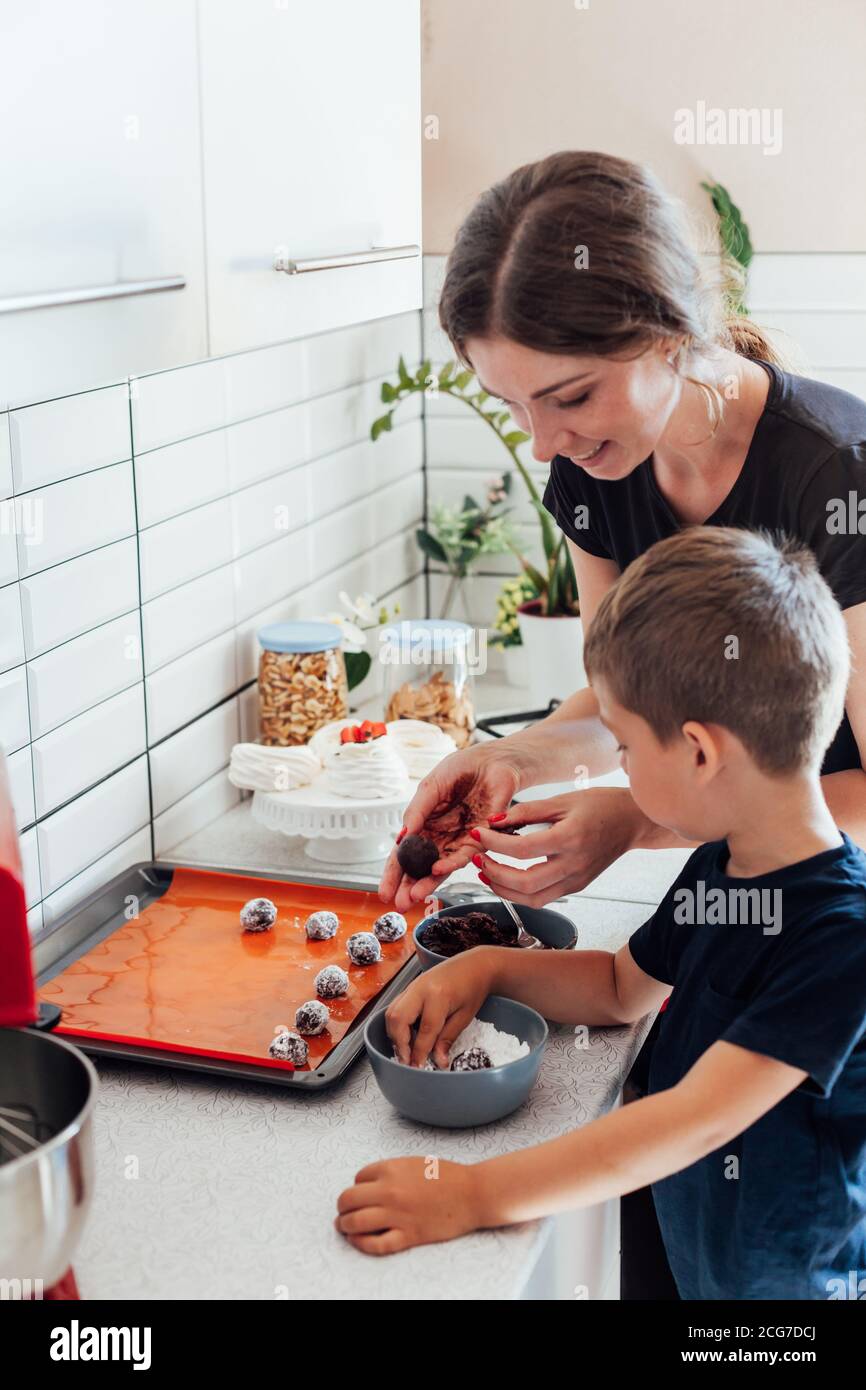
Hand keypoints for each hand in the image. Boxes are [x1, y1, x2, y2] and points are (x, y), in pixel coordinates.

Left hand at [335, 1157, 481, 1254]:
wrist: (472, 1194)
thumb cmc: (446, 1176)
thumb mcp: (413, 1163)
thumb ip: (390, 1171)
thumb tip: (368, 1185)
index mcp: (391, 1169)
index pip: (358, 1179)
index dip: (358, 1187)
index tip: (363, 1193)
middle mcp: (389, 1191)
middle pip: (348, 1200)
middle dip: (343, 1207)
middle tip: (344, 1212)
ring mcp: (397, 1215)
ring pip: (355, 1222)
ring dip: (345, 1226)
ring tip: (345, 1227)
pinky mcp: (408, 1235)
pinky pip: (375, 1244)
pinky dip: (361, 1244)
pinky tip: (357, 1240)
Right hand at [378, 741, 527, 910]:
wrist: (493, 761)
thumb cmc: (461, 769)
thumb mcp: (431, 787)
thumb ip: (417, 810)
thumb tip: (401, 836)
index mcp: (425, 826)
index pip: (405, 855)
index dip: (394, 873)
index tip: (384, 891)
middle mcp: (441, 838)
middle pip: (421, 867)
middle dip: (408, 885)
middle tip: (397, 902)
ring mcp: (460, 840)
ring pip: (441, 867)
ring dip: (427, 881)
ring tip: (413, 896)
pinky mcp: (480, 838)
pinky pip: (464, 855)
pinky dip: (451, 863)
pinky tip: (437, 870)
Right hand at [385, 948, 495, 1067]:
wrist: (475, 964)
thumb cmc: (474, 988)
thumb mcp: (465, 1016)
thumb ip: (448, 1038)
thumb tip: (438, 1061)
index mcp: (438, 996)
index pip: (424, 1031)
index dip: (419, 1053)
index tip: (418, 1067)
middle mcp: (420, 989)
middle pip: (397, 1019)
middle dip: (398, 1043)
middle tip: (406, 1060)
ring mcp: (413, 986)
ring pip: (392, 1012)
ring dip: (395, 1034)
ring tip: (405, 1050)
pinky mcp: (411, 987)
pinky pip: (396, 1006)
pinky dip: (397, 1023)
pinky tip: (407, 1034)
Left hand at [469, 786, 649, 906]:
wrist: (632, 821)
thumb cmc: (600, 805)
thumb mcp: (562, 800)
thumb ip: (527, 811)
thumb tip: (494, 820)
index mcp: (570, 838)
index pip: (522, 849)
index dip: (494, 843)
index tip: (478, 833)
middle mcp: (575, 865)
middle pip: (525, 884)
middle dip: (494, 874)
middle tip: (477, 858)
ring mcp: (577, 880)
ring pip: (533, 900)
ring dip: (503, 890)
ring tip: (485, 872)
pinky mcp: (577, 887)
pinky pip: (543, 898)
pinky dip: (520, 893)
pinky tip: (506, 878)